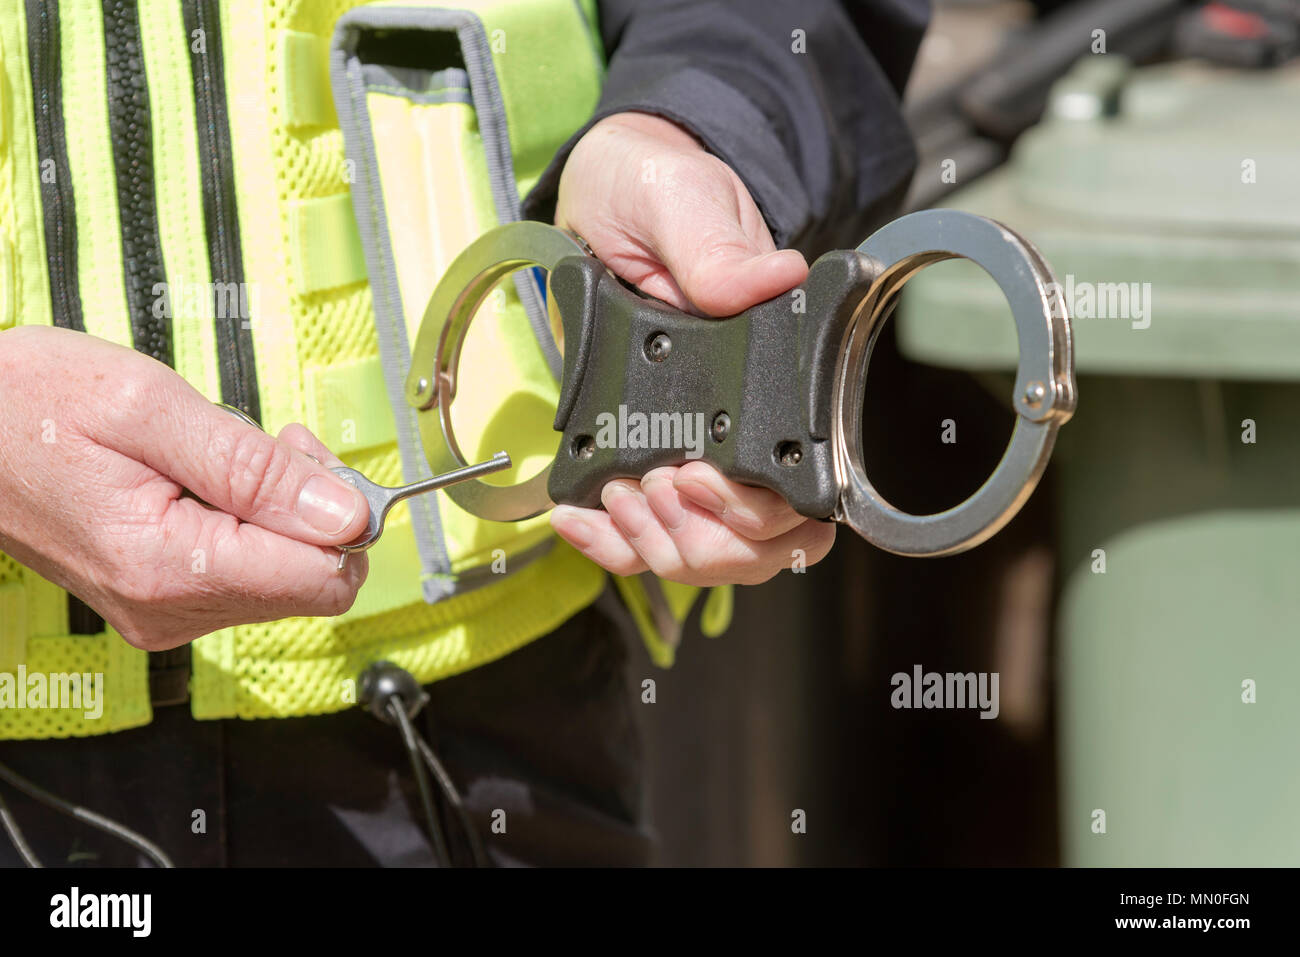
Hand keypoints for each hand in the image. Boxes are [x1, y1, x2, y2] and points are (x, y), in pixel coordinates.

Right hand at [0, 326, 369, 649]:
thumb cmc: (28, 403)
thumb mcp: (148, 406)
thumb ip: (256, 467)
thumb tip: (344, 514)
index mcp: (170, 568)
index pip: (322, 580)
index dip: (342, 517)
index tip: (312, 459)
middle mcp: (169, 609)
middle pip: (309, 583)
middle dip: (312, 509)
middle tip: (272, 442)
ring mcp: (161, 610)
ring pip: (281, 578)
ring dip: (279, 512)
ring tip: (227, 454)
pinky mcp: (157, 598)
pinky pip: (243, 573)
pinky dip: (249, 523)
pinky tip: (211, 479)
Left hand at [549, 111, 834, 585]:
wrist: (608, 194)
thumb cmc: (658, 191)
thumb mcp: (685, 204)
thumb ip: (718, 251)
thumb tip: (771, 279)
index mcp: (776, 369)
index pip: (801, 484)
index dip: (755, 509)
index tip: (694, 480)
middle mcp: (746, 419)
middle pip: (761, 542)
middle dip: (704, 540)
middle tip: (653, 491)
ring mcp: (698, 440)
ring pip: (712, 550)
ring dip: (660, 547)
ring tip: (616, 501)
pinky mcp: (648, 445)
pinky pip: (652, 529)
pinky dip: (615, 544)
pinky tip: (582, 521)